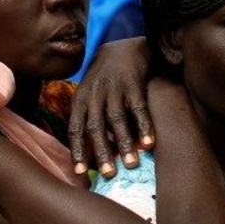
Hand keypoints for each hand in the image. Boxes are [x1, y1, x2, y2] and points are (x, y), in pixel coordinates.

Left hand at [68, 37, 153, 177]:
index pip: (75, 128)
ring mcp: (114, 89)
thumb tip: (90, 155)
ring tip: (131, 164)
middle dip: (101, 152)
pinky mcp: (134, 84)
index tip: (80, 173)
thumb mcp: (89, 95)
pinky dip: (144, 126)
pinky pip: (139, 109)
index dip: (77, 150)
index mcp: (81, 99)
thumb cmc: (105, 80)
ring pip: (117, 119)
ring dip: (124, 143)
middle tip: (108, 174)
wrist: (123, 49)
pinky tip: (149, 143)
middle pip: (95, 127)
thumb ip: (88, 120)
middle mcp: (95, 94)